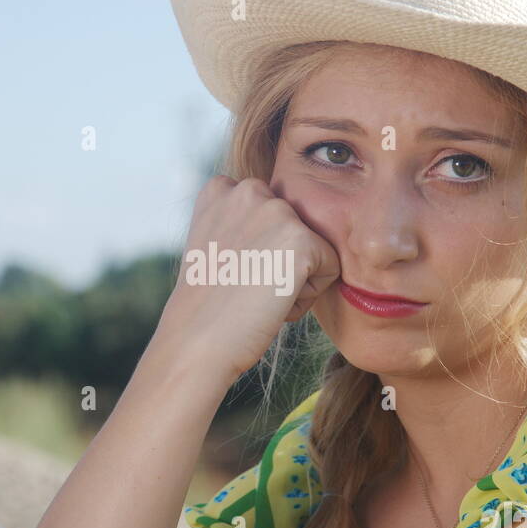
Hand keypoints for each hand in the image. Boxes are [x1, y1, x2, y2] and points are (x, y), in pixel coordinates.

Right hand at [156, 175, 340, 385]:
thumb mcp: (214, 243)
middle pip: (296, 227)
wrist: (196, 340)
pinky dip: (306, 296)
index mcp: (222, 187)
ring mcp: (276, 211)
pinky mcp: (302, 239)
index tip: (230, 271)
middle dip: (279, 260)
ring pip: (315, 247)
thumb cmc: (205, 306)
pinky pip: (330, 269)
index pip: (271, 213)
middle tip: (244, 286)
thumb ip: (242, 221)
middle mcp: (249, 189)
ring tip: (256, 293)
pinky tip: (271, 303)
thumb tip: (280, 229)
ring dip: (294, 276)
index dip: (257, 249)